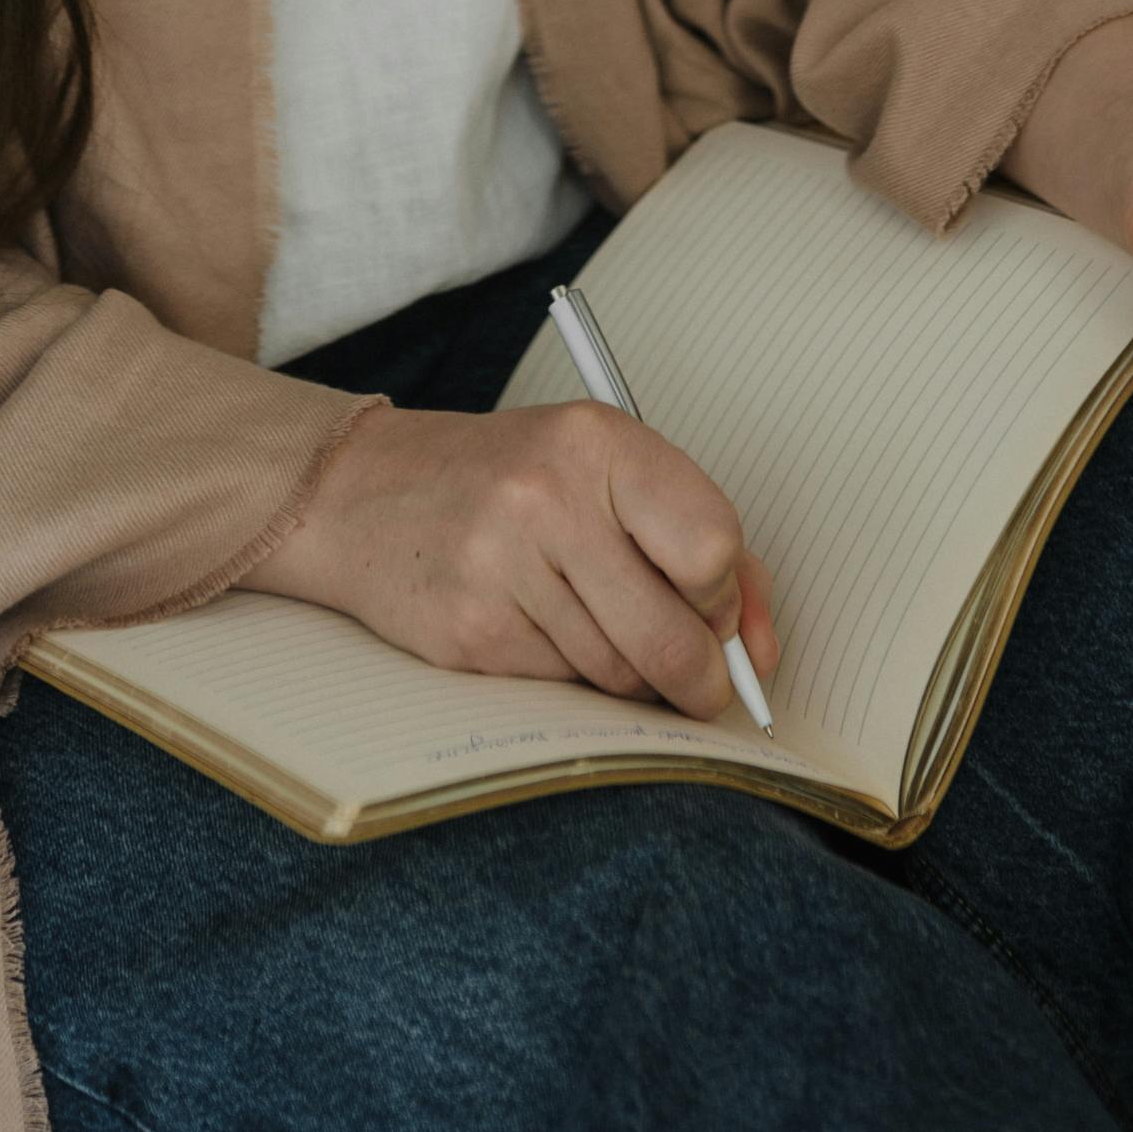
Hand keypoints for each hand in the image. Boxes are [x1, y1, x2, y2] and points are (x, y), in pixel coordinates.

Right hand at [237, 398, 780, 719]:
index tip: (714, 607)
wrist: (370, 491)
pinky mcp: (468, 632)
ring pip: (620, 675)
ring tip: (601, 629)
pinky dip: (572, 679)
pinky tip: (543, 631)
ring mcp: (500, 567)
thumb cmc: (517, 481)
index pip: (710, 545)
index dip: (725, 597)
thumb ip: (704, 549)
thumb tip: (762, 654)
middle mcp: (547, 497)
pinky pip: (563, 689)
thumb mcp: (611, 474)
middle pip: (671, 636)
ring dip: (633, 679)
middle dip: (700, 677)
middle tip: (701, 684)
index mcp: (600, 442)